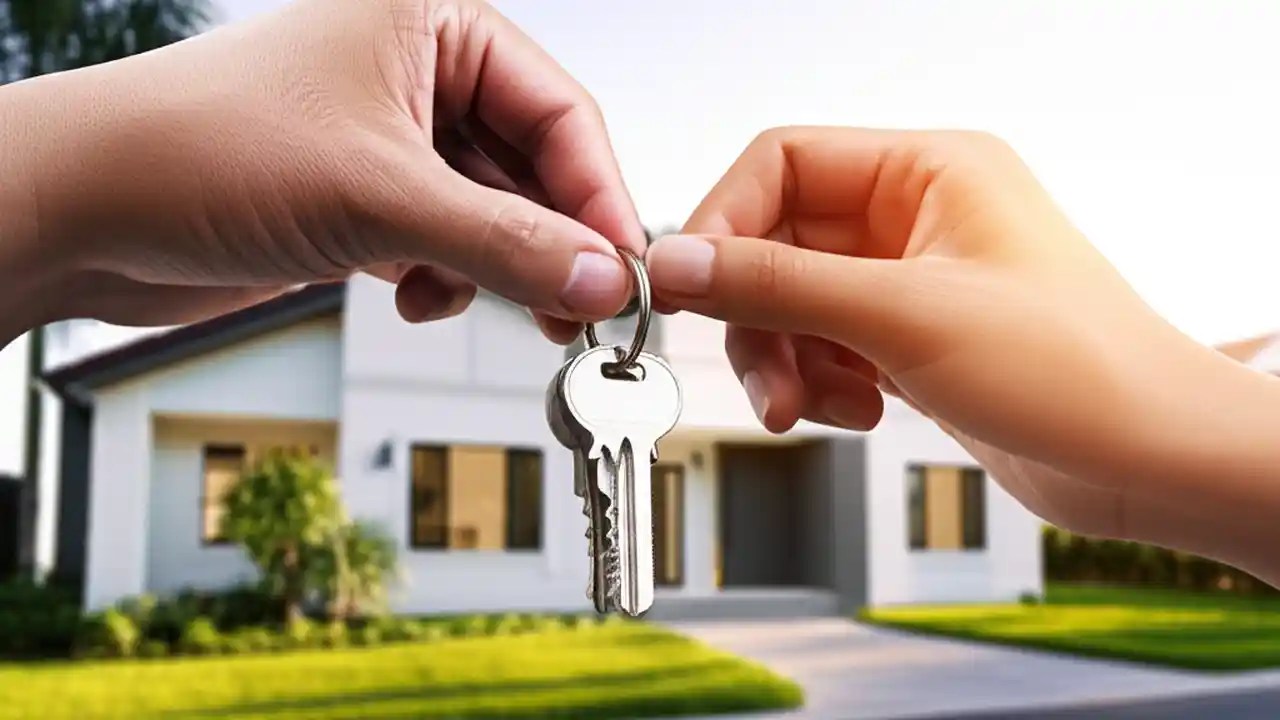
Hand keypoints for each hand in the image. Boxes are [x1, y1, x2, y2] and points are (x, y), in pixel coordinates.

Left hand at [0, 0, 642, 343]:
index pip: (560, 111)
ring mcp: (390, 137)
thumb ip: (504, 244)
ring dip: (495, 270)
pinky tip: (412, 296)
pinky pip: (445, 241)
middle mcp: (418, 71)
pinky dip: (444, 279)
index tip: (624, 272)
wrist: (83, 211)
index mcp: (434, 20)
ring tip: (503, 312)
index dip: (598, 197)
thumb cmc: (201, 150)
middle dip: (550, 244)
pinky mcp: (364, 194)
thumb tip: (601, 278)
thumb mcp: (380, 197)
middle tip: (581, 312)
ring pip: (490, 212)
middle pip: (531, 166)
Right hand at [646, 127, 1279, 570]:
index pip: (783, 164)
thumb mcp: (903, 316)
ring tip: (816, 407)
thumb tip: (676, 263)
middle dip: (760, 317)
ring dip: (788, 361)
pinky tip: (864, 410)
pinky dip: (825, 385)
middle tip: (762, 378)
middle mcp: (917, 216)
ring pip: (796, 304)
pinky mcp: (914, 340)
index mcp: (928, 169)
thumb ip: (775, 285)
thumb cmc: (1076, 369)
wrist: (1151, 462)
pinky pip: (828, 348)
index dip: (724, 223)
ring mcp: (913, 282)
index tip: (688, 286)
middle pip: (779, 244)